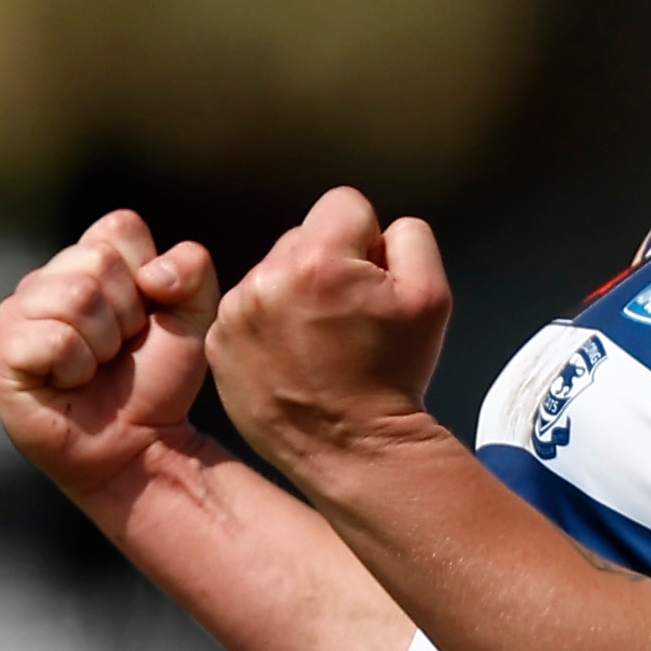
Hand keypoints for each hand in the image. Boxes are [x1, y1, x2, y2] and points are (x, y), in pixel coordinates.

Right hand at [0, 210, 219, 501]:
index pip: (119, 227)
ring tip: (96, 366)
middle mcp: (44, 280)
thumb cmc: (156, 379)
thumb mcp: (194, 317)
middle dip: (128, 314)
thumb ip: (191, 270)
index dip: (150, 277)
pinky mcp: (1, 354)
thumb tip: (153, 272)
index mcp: (85, 261)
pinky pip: (54, 338)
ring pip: (77, 296)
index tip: (146, 318)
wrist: (140, 443)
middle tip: (119, 349)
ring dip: (105, 343)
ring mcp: (16, 315)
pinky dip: (78, 367)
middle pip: (97, 261)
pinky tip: (71, 384)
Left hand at [206, 187, 451, 476]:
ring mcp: (236, 314)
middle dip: (328, 265)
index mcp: (319, 261)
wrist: (354, 447)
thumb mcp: (432, 294)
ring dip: (296, 293)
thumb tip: (378, 229)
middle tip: (349, 317)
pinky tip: (295, 356)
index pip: (345, 203)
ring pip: (275, 270)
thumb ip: (410, 236)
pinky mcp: (218, 342)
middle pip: (305, 235)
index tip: (371, 283)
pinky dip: (270, 324)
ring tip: (321, 340)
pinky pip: (248, 306)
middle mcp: (268, 280)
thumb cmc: (395, 374)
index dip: (368, 240)